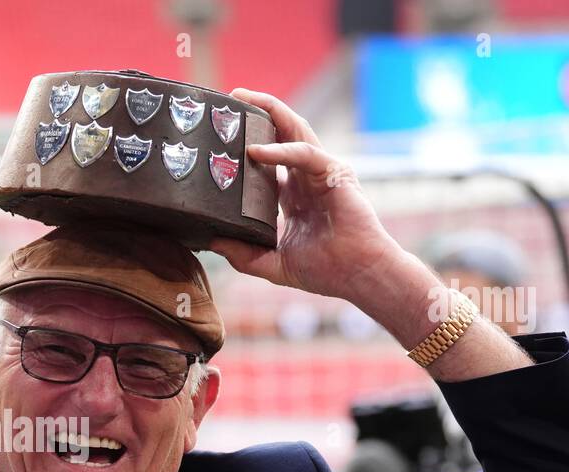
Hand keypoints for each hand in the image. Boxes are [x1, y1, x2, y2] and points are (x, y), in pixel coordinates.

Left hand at [209, 89, 434, 323]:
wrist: (358, 276)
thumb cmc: (325, 271)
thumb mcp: (272, 263)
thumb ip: (242, 254)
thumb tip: (210, 242)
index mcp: (294, 195)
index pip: (268, 160)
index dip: (247, 143)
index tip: (221, 134)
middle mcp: (306, 178)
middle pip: (281, 133)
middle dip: (259, 112)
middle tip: (231, 98)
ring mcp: (322, 172)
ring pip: (295, 130)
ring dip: (270, 111)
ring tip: (243, 100)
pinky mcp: (335, 174)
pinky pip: (305, 153)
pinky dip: (281, 149)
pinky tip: (256, 150)